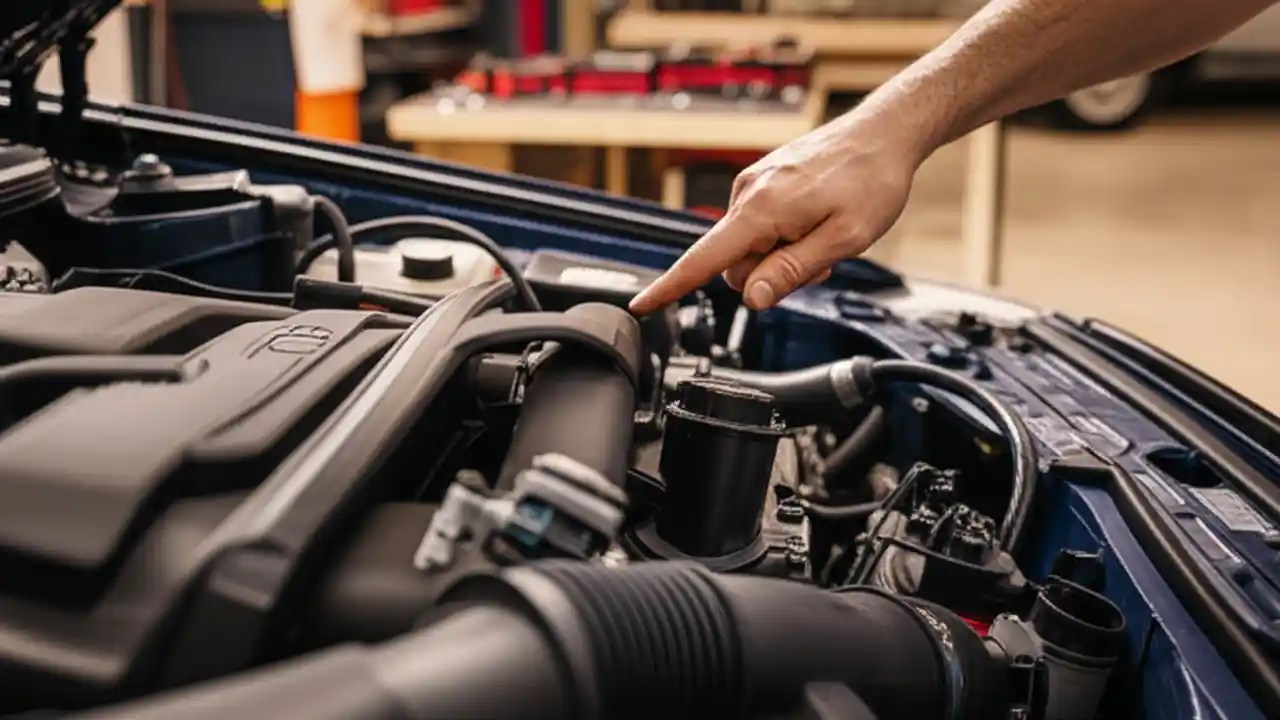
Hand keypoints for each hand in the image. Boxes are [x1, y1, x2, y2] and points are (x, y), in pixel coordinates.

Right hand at [628, 115, 921, 314]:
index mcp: (761, 210)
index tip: (641, 305)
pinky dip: (785, 236)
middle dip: (771, 275)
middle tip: (819, 261)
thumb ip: (792, 271)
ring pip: (751, 248)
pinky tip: (815, 221)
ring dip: (783, 255)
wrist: (884, 132)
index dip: (671, 287)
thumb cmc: (871, 180)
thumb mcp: (843, 239)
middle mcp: (748, 194)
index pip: (703, 259)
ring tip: (823, 235)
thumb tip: (752, 298)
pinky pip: (761, 227)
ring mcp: (754, 185)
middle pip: (735, 265)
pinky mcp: (764, 182)